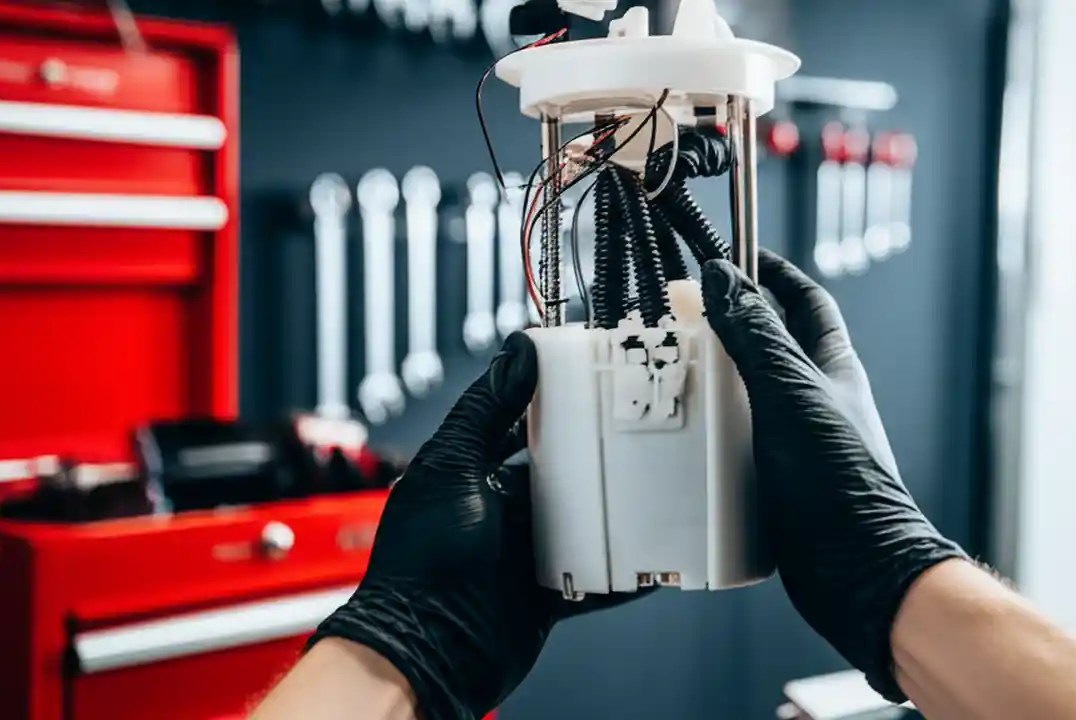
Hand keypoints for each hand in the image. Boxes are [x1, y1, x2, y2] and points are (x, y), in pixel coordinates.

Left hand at [311, 333, 637, 719]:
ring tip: (654, 486)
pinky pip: (595, 579)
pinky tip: (653, 555)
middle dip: (592, 457)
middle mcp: (496, 512)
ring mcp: (523, 555)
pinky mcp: (546, 596)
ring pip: (581, 524)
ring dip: (612, 511)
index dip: (550, 405)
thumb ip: (485, 409)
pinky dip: (623, 570)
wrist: (426, 651)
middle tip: (635, 432)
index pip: (515, 427)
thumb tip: (517, 351)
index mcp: (468, 475)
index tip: (588, 381)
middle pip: (558, 475)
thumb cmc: (421, 564)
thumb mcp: (452, 467)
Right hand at [701, 251, 966, 701]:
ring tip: (667, 376)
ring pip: (747, 398)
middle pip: (768, 346)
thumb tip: (722, 277)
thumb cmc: (840, 481)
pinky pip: (737, 446)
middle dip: (726, 328)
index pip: (804, 300)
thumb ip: (755, 335)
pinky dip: (708, 437)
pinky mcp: (777, 481)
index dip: (771, 272)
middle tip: (679, 319)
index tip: (732, 255)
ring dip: (711, 386)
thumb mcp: (789, 394)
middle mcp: (816, 399)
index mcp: (831, 367)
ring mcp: (797, 441)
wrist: (858, 571)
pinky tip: (680, 440)